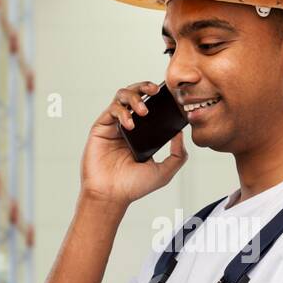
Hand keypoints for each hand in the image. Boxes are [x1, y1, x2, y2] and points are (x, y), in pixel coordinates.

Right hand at [81, 81, 186, 206]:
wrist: (111, 195)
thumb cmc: (133, 186)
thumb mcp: (164, 172)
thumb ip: (177, 155)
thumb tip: (181, 134)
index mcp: (144, 134)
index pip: (152, 107)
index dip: (159, 98)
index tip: (171, 95)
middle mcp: (129, 126)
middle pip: (136, 94)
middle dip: (145, 86)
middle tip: (155, 90)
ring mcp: (114, 125)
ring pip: (122, 96)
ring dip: (134, 97)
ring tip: (143, 110)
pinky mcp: (101, 127)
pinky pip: (112, 109)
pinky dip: (123, 113)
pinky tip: (130, 125)